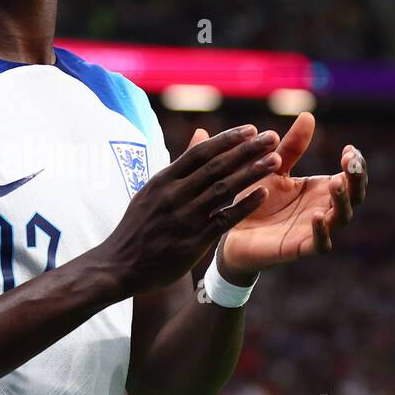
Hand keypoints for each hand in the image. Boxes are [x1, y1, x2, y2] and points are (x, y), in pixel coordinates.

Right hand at [97, 125, 279, 295]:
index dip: (227, 139)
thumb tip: (201, 134)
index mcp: (163, 180)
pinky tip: (263, 194)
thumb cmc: (138, 226)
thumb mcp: (153, 190)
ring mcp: (183, 218)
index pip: (200, 152)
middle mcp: (174, 195)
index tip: (251, 129)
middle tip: (272, 137)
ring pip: (223, 189)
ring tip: (275, 160)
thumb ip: (181, 164)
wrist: (119, 265)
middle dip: (247, 150)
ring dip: (251, 172)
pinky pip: (223, 219)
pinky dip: (244, 205)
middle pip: (216, 166)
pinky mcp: (192, 241)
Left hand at [216, 113, 366, 276]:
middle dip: (356, 179)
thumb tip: (308, 115)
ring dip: (342, 201)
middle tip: (350, 163)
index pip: (350, 176)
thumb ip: (291, 147)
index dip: (355, 163)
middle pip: (355, 196)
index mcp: (320, 189)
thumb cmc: (257, 199)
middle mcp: (323, 208)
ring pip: (341, 218)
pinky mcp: (299, 248)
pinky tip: (317, 217)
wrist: (231, 230)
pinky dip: (322, 232)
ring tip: (335, 184)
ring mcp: (314, 230)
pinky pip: (320, 244)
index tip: (349, 149)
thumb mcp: (273, 169)